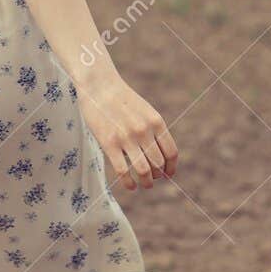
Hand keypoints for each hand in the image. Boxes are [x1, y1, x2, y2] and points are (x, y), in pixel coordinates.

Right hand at [74, 71, 177, 190]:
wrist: (99, 85)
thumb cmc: (122, 99)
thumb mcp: (145, 110)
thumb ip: (154, 130)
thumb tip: (161, 156)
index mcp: (156, 122)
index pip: (171, 153)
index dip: (171, 168)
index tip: (168, 175)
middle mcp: (144, 131)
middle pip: (158, 164)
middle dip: (158, 176)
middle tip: (152, 179)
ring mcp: (126, 138)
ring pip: (143, 171)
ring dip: (146, 182)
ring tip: (144, 184)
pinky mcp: (108, 143)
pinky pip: (122, 171)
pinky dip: (128, 183)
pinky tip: (129, 186)